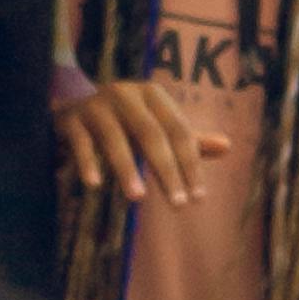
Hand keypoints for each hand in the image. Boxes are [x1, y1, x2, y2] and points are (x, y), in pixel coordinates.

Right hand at [52, 69, 233, 211]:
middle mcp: (126, 94)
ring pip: (115, 139)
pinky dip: (88, 162)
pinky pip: (81, 143)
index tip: (198, 197)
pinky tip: (94, 185)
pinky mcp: (71, 119)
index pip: (178, 130)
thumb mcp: (157, 126)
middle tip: (178, 205)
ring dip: (127, 169)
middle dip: (166, 171)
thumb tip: (228, 147)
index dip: (190, 164)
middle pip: (151, 135)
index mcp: (152, 94)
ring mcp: (96, 105)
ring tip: (138, 198)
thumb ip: (189, 139)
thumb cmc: (125, 122)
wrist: (72, 105)